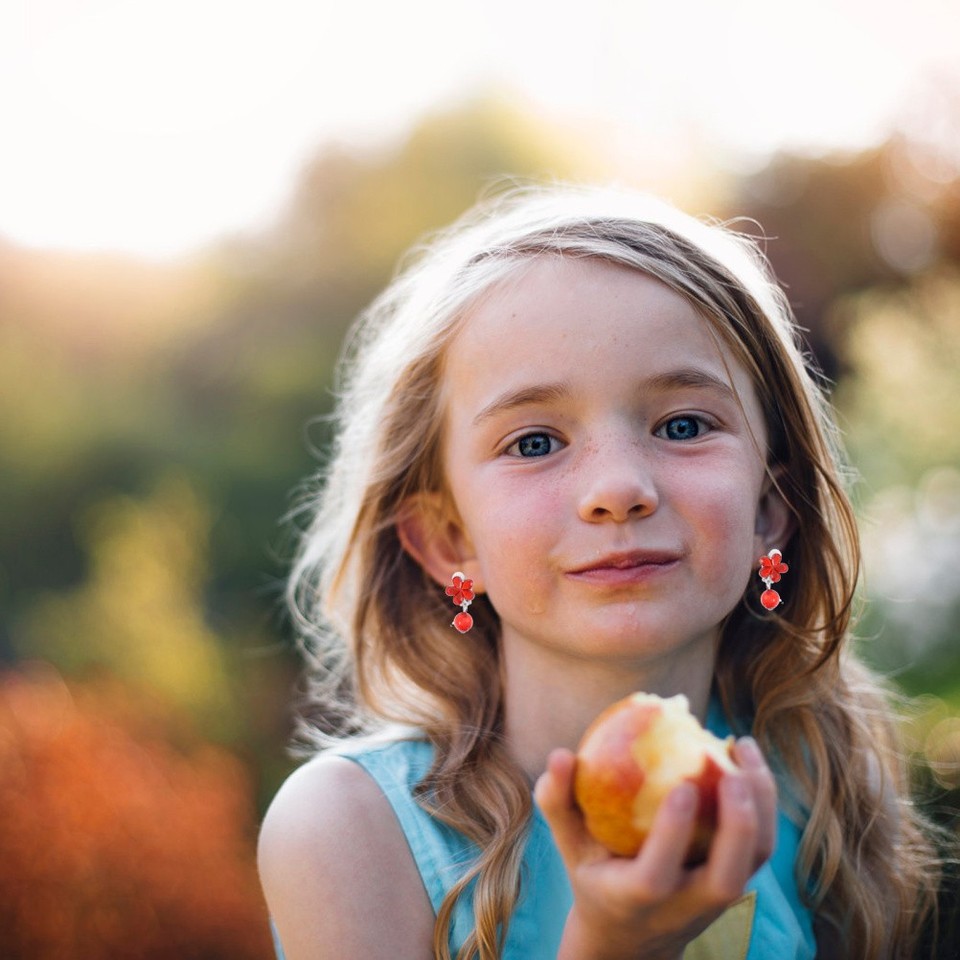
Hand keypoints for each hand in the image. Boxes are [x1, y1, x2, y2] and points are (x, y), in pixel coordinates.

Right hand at [534, 738, 776, 959]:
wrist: (632, 937)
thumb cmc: (594, 875)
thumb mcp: (569, 846)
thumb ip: (558, 802)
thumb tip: (560, 754)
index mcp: (637, 899)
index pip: (658, 874)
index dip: (673, 833)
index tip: (683, 786)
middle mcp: (684, 906)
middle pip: (725, 878)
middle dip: (737, 826)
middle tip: (731, 770)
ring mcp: (716, 899)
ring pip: (754, 860)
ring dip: (760, 805)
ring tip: (743, 747)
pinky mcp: (736, 883)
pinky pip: (760, 845)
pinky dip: (763, 802)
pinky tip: (745, 758)